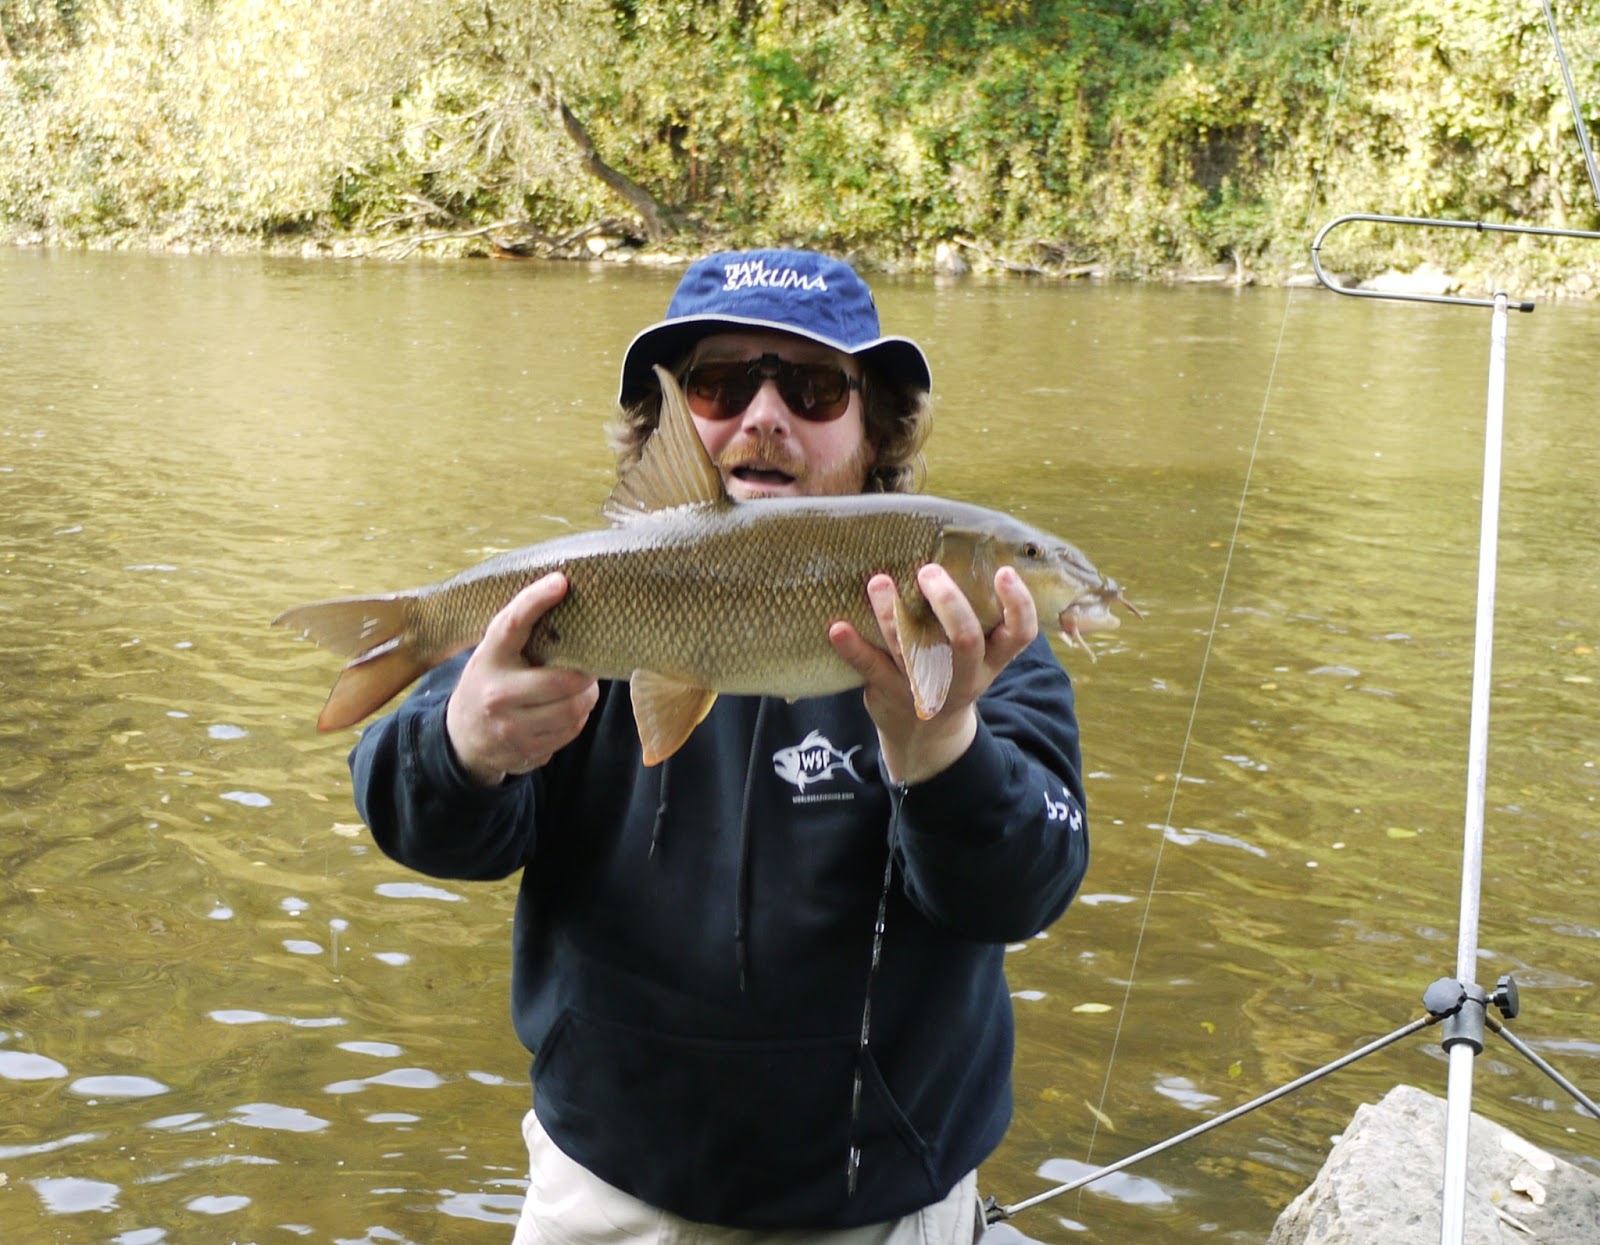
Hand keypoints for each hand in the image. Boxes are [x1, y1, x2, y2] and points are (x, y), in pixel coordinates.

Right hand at [445, 573, 599, 786]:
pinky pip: (570, 732)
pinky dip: (577, 719)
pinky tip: (566, 711)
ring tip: (580, 690)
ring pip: (573, 710)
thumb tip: (565, 593)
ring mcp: (510, 726)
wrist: (463, 738)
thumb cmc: (490, 684)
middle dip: (586, 675)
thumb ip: (521, 637)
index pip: (512, 624)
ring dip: (586, 698)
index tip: (561, 582)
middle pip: (564, 681)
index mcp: (489, 659)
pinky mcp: (526, 750)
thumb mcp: (494, 657)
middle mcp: (497, 693)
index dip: (536, 600)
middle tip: (588, 669)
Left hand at [828, 563, 1037, 784]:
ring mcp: (926, 688)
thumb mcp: (978, 655)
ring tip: (879, 581)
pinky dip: (853, 648)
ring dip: (893, 614)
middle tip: (929, 571)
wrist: (926, 736)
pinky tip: (837, 628)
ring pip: (913, 651)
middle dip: (950, 604)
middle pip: (966, 641)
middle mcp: (964, 676)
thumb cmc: (953, 673)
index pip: (1020, 634)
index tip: (1003, 572)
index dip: (1018, 604)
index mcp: (992, 660)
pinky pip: (870, 668)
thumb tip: (969, 545)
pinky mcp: (890, 693)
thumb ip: (980, 616)